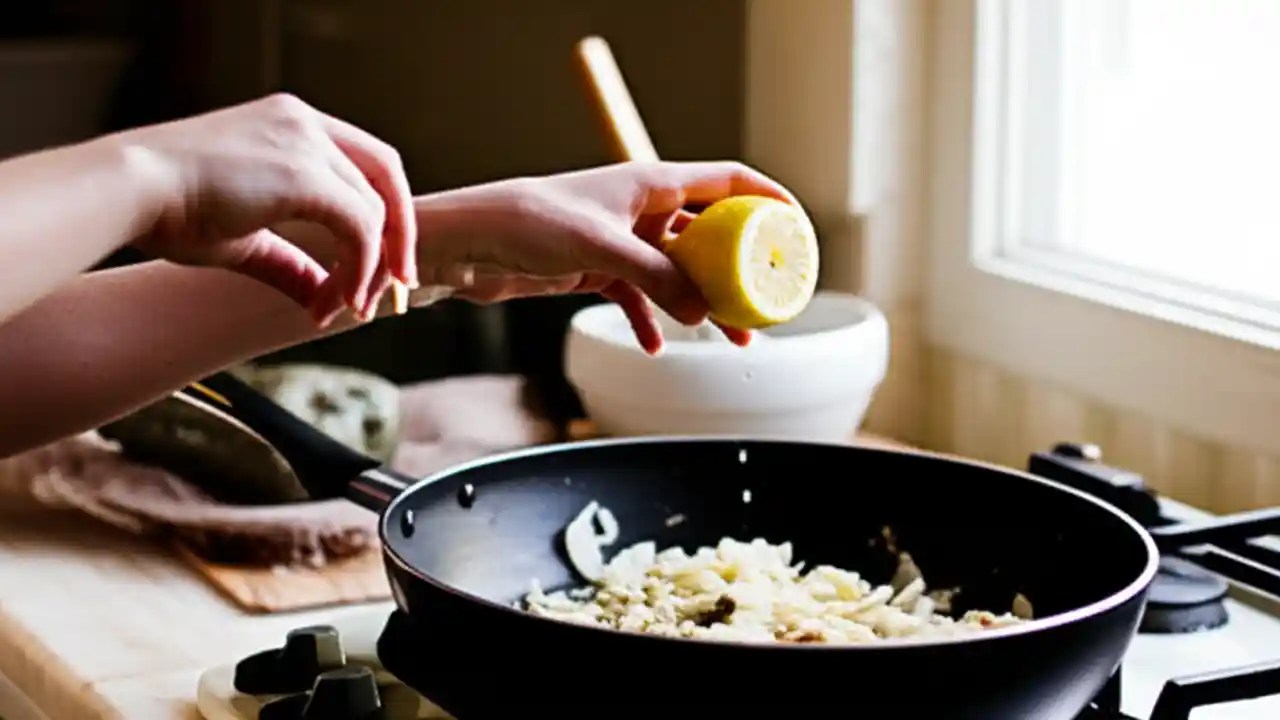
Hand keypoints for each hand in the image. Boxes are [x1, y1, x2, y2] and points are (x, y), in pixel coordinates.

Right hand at [116, 93, 416, 322]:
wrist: (126, 190)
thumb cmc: (166, 209)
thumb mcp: (242, 237)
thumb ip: (288, 261)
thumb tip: (319, 295)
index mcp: (291, 124)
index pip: (365, 163)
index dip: (383, 214)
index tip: (383, 264)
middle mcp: (304, 123)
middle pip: (387, 176)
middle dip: (398, 238)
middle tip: (396, 289)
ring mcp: (305, 141)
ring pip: (374, 209)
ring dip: (368, 268)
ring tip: (346, 307)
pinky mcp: (303, 172)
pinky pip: (359, 225)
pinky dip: (359, 267)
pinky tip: (338, 300)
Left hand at [412, 161, 797, 352]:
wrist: (469, 242)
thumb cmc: (528, 221)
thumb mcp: (601, 248)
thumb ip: (656, 277)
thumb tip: (702, 312)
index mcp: (649, 181)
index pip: (726, 181)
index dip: (767, 199)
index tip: (797, 228)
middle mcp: (640, 207)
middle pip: (708, 235)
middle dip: (739, 269)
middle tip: (765, 302)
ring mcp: (620, 240)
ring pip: (677, 273)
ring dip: (701, 304)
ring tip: (729, 337)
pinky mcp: (596, 268)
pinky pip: (639, 295)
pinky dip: (650, 319)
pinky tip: (653, 345)